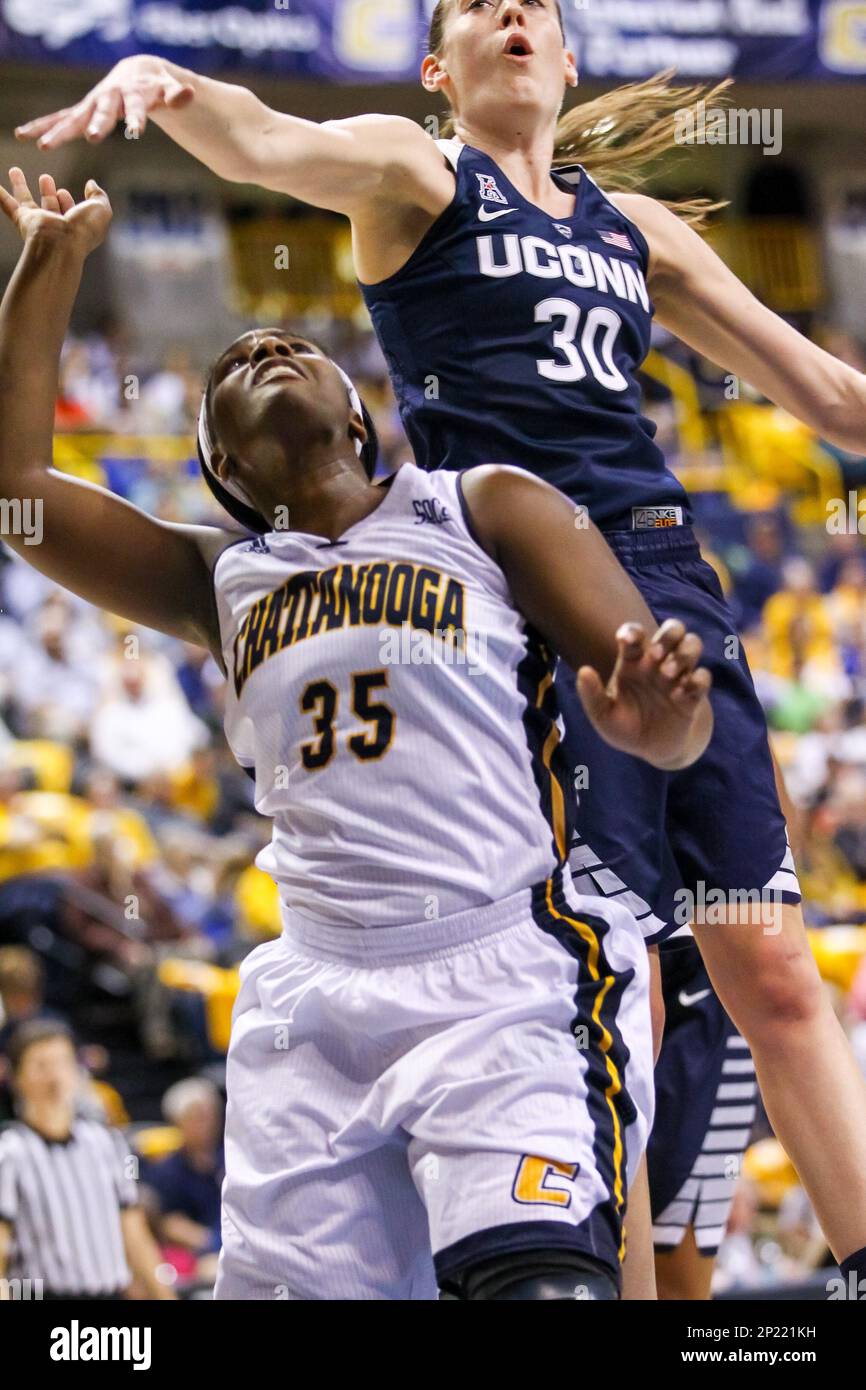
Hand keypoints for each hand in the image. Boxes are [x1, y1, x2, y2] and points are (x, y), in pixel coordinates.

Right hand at [0, 169, 111, 254]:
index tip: (64, 191)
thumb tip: (91, 183)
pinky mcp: (24, 221)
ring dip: (21, 186)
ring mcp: (39, 224)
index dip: (69, 201)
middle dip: (48, 191)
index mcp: (76, 225)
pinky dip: (0, 196)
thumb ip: (98, 195)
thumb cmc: (83, 228)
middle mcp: (57, 226)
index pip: (71, 211)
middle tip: (45, 178)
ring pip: (27, 202)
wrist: (62, 244)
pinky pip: (9, 206)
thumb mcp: (101, 209)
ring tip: (14, 170)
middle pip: (50, 206)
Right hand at [14, 55, 193, 149]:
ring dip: (58, 132)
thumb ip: (177, 94)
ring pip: (73, 118)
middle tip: (90, 137)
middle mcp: (108, 98)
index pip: (135, 107)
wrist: (137, 72)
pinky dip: (42, 125)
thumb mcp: (169, 89)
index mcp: (131, 94)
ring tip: (42, 146)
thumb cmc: (156, 85)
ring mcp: (92, 105)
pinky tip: (23, 134)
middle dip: (96, 124)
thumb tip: (189, 94)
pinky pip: (60, 118)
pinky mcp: (83, 111)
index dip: (135, 119)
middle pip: (101, 112)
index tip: (135, 132)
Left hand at [577, 618, 712, 769]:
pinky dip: (696, 680)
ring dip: (684, 653)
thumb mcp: (603, 715)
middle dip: (668, 635)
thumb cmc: (624, 727)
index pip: (635, 634)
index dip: (632, 630)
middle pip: (673, 629)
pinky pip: (704, 677)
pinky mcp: (694, 695)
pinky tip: (681, 695)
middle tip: (655, 654)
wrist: (650, 750)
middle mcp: (658, 663)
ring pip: (693, 645)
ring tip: (668, 673)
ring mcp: (678, 676)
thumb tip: (584, 671)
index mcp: (633, 662)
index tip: (626, 640)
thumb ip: (592, 695)